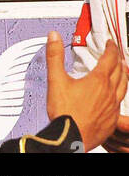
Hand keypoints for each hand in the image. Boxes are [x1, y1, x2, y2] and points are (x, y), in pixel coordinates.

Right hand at [45, 32, 127, 149]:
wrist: (71, 137)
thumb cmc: (65, 111)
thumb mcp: (55, 79)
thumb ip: (55, 56)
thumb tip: (54, 37)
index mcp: (97, 81)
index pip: (109, 59)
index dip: (111, 49)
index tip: (110, 44)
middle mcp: (109, 93)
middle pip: (120, 73)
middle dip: (119, 61)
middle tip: (116, 55)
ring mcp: (112, 108)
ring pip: (124, 88)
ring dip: (124, 76)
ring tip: (122, 72)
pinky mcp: (112, 120)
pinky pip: (120, 104)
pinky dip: (120, 94)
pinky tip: (115, 97)